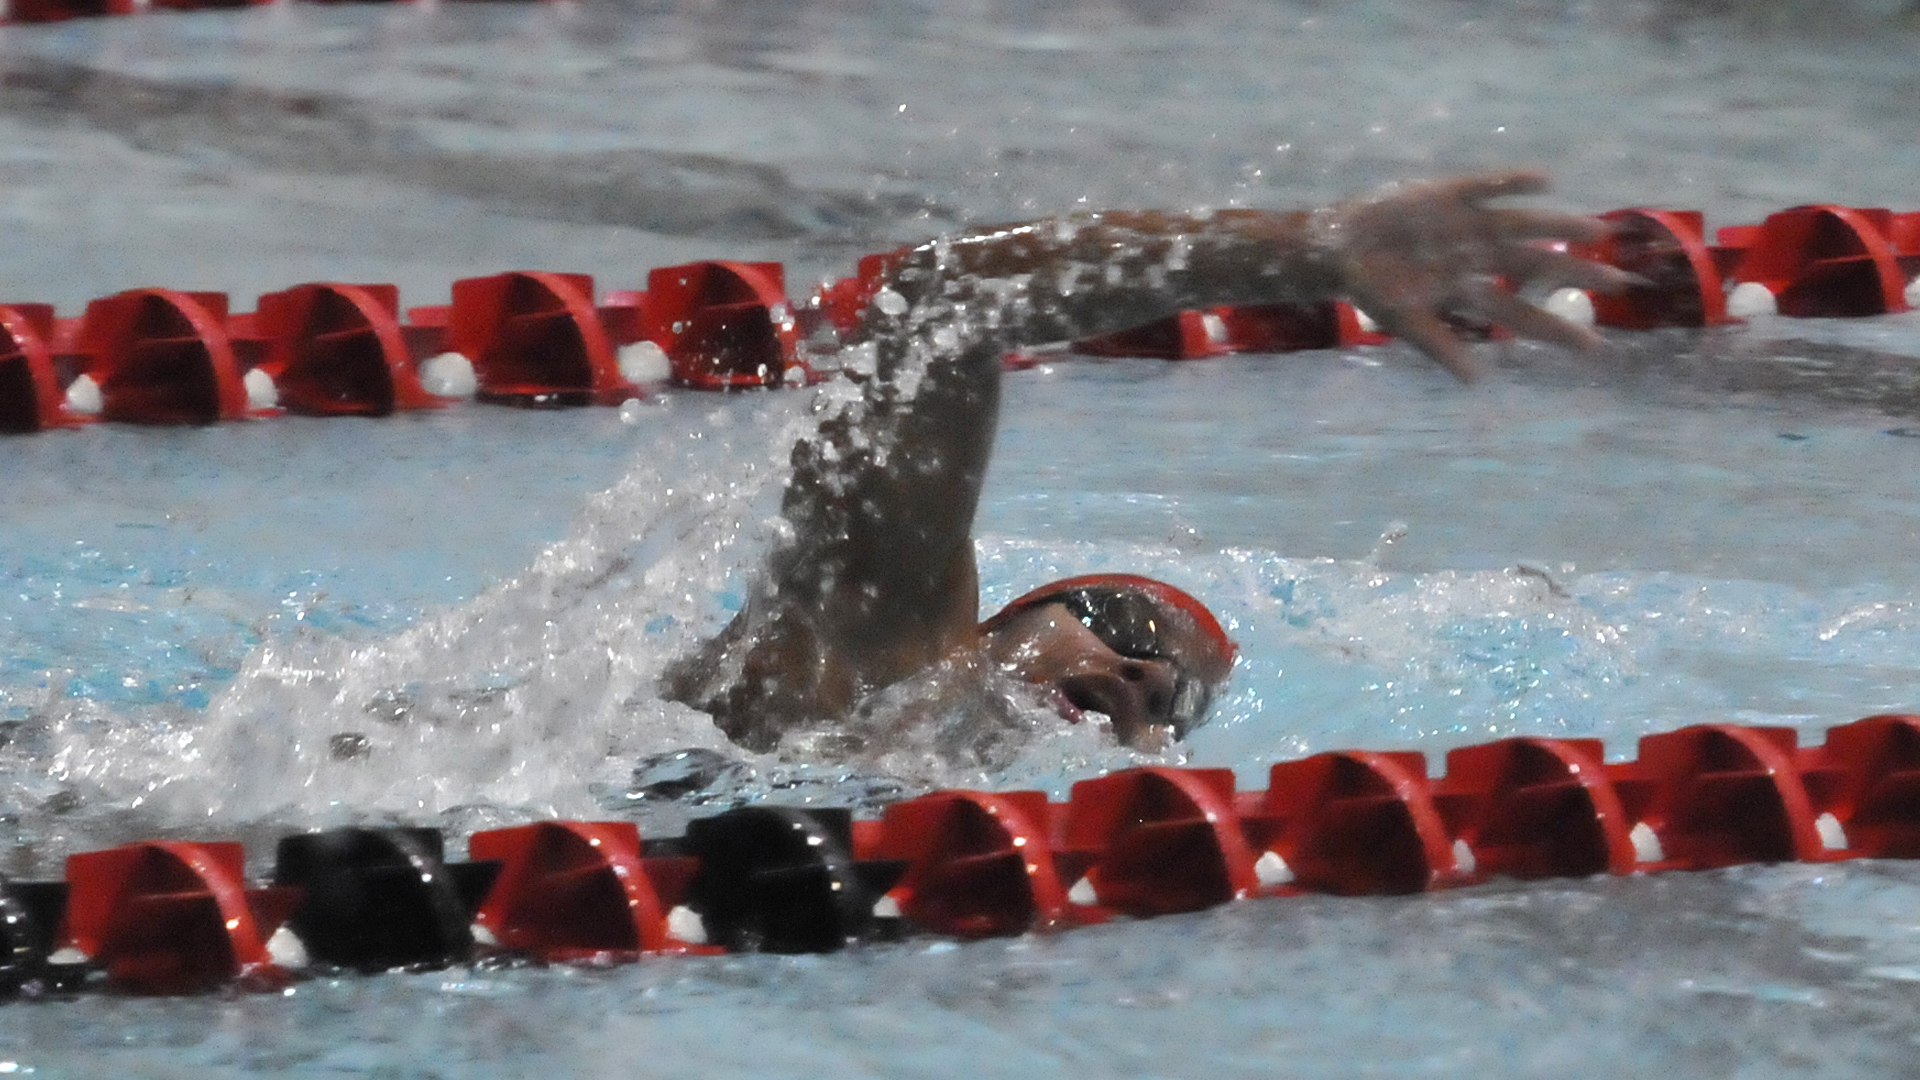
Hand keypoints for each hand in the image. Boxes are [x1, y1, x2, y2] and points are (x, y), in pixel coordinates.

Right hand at [1325, 172, 1639, 380]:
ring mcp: (1467, 225)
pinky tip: (1545, 181)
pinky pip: (1487, 187)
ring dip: (1558, 226)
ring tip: (1595, 231)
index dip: (1556, 330)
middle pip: (1535, 266)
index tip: (1593, 347)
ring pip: (1522, 226)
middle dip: (1575, 273)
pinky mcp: (1448, 195)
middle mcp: (1478, 257)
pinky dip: (1512, 183)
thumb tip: (1475, 382)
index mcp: (1470, 291)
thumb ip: (1440, 347)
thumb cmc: (1373, 290)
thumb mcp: (1404, 324)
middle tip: (1619, 282)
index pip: (1521, 314)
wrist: (1341, 248)